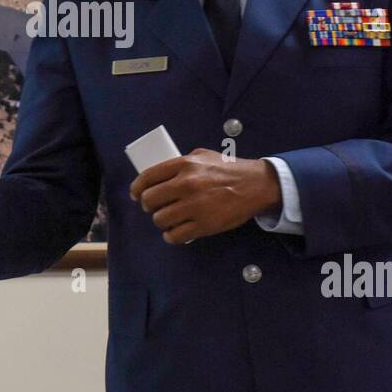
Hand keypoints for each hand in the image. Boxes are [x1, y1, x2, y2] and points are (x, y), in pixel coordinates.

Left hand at [129, 149, 281, 244]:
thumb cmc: (229, 169)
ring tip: (168, 219)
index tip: (136, 194)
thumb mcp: (204, 156)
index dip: (137, 188)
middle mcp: (187, 184)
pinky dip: (171, 236)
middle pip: (150, 200)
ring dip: (161, 221)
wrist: (256, 185)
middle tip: (155, 207)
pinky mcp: (204, 225)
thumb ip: (182, 163)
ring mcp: (195, 206)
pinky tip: (174, 232)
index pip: (148, 177)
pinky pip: (175, 236)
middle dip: (149, 206)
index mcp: (185, 164)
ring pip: (160, 219)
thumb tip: (161, 175)